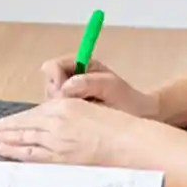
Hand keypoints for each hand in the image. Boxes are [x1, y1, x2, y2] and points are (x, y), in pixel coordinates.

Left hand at [0, 98, 148, 166]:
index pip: (31, 114)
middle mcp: (57, 121)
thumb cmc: (116, 127)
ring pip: (23, 140)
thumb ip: (67, 116)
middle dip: (2, 129)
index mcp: (64, 106)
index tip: (2, 123)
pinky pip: (34, 156)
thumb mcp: (88, 110)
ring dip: (4, 141)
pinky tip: (6, 152)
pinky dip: (18, 154)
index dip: (14, 120)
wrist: (132, 142)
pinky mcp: (62, 158)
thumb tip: (48, 126)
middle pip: (22, 126)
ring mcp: (57, 141)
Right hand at [40, 56, 162, 120]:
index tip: (66, 93)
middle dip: (58, 97)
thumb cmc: (127, 99)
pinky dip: (65, 118)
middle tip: (78, 106)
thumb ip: (89, 82)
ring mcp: (67, 95)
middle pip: (48, 84)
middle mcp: (70, 77)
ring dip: (62, 109)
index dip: (55, 79)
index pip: (52, 66)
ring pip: (49, 100)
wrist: (138, 117)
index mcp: (80, 65)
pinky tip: (81, 122)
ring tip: (84, 114)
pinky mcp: (69, 111)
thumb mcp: (111, 86)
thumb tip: (65, 87)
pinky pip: (56, 114)